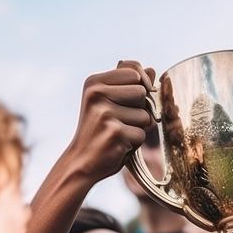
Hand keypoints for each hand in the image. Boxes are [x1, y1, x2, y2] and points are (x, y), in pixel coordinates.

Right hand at [65, 61, 155, 183]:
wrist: (81, 162)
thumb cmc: (99, 131)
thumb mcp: (109, 102)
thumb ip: (130, 85)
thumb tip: (151, 70)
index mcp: (94, 82)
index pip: (134, 70)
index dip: (142, 84)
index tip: (132, 99)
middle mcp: (97, 94)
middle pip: (142, 91)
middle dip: (139, 109)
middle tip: (118, 121)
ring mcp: (105, 113)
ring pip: (145, 114)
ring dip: (137, 127)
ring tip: (117, 133)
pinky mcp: (115, 132)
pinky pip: (142, 133)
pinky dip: (134, 143)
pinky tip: (117, 145)